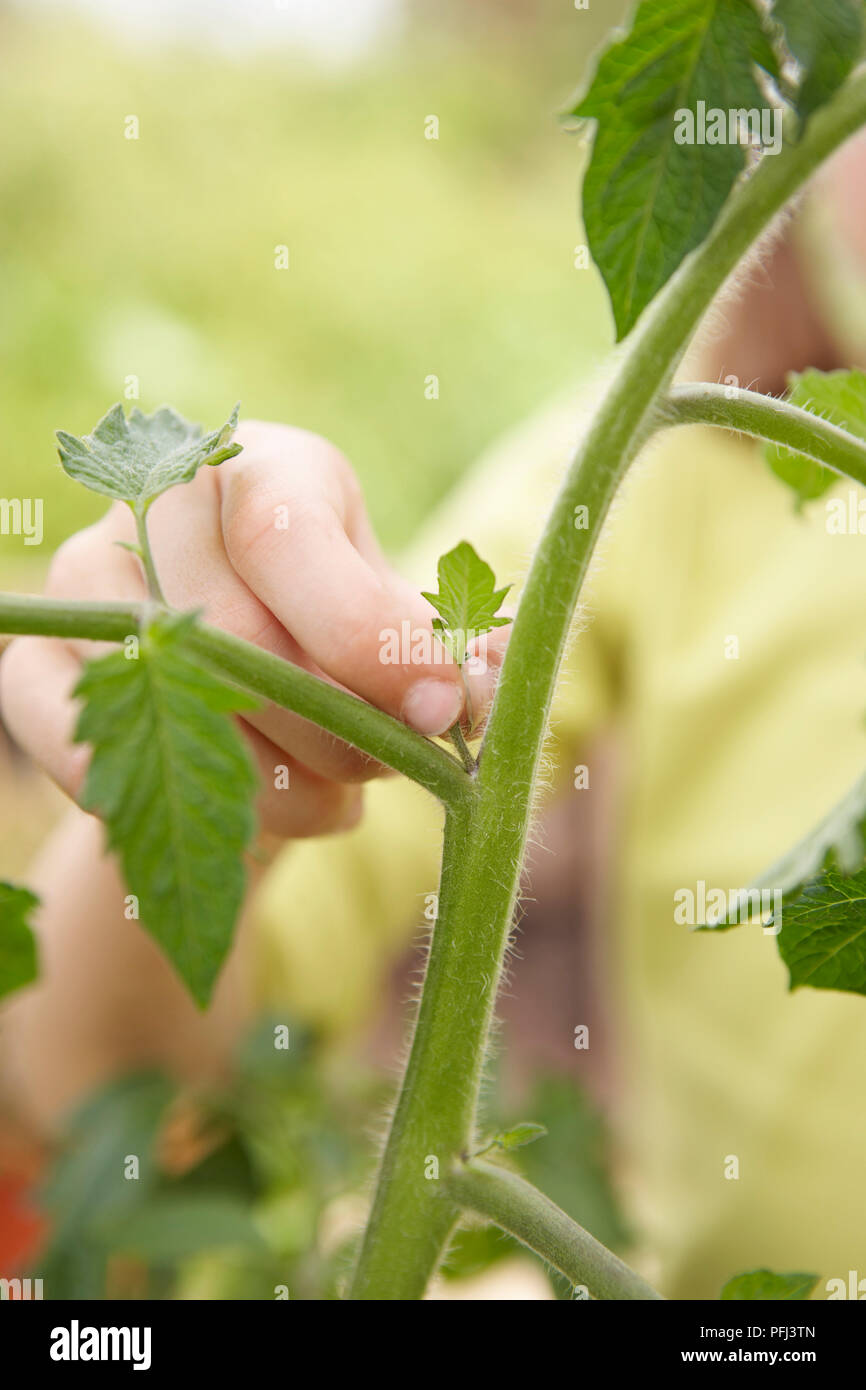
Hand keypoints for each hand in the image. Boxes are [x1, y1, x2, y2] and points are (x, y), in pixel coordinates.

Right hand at [1, 422, 499, 837]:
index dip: (364, 631)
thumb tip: (478, 684)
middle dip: (335, 729)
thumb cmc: (341, 638)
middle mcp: (155, 505)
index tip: (436, 707)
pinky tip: (255, 823)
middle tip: (390, 768)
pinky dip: (180, 804)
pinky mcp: (36, 660)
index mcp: (261, 467)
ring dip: (274, 784)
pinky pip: (82, 748)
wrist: (251, 673)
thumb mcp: (404, 629)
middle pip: (233, 635)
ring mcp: (82, 579)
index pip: (284, 534)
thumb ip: (448, 655)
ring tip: (338, 796)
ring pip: (170, 704)